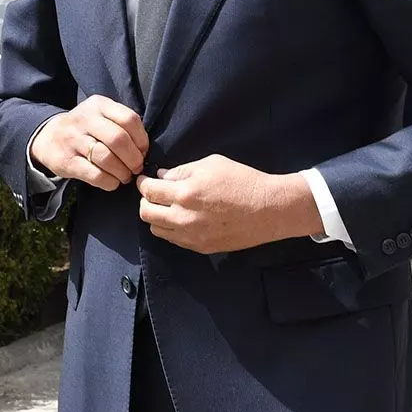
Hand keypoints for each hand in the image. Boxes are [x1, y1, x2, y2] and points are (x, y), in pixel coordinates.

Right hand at [30, 96, 148, 190]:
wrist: (49, 137)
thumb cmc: (85, 129)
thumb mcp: (101, 115)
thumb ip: (121, 124)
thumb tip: (143, 150)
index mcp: (98, 105)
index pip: (129, 119)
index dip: (141, 139)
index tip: (143, 151)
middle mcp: (85, 120)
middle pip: (118, 139)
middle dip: (133, 158)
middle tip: (136, 167)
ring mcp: (73, 140)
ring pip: (107, 158)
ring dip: (122, 172)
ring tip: (125, 176)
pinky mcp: (67, 161)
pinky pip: (95, 175)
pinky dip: (109, 182)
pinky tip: (112, 181)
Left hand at [137, 155, 321, 251]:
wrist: (269, 209)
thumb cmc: (242, 181)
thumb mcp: (211, 164)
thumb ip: (182, 171)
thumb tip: (162, 176)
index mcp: (185, 193)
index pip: (149, 191)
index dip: (143, 183)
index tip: (144, 179)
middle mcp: (183, 217)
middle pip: (146, 213)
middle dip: (145, 200)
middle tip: (154, 193)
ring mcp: (191, 236)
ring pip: (156, 229)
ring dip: (156, 216)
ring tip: (167, 206)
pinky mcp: (200, 247)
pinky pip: (173, 240)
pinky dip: (170, 228)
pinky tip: (180, 218)